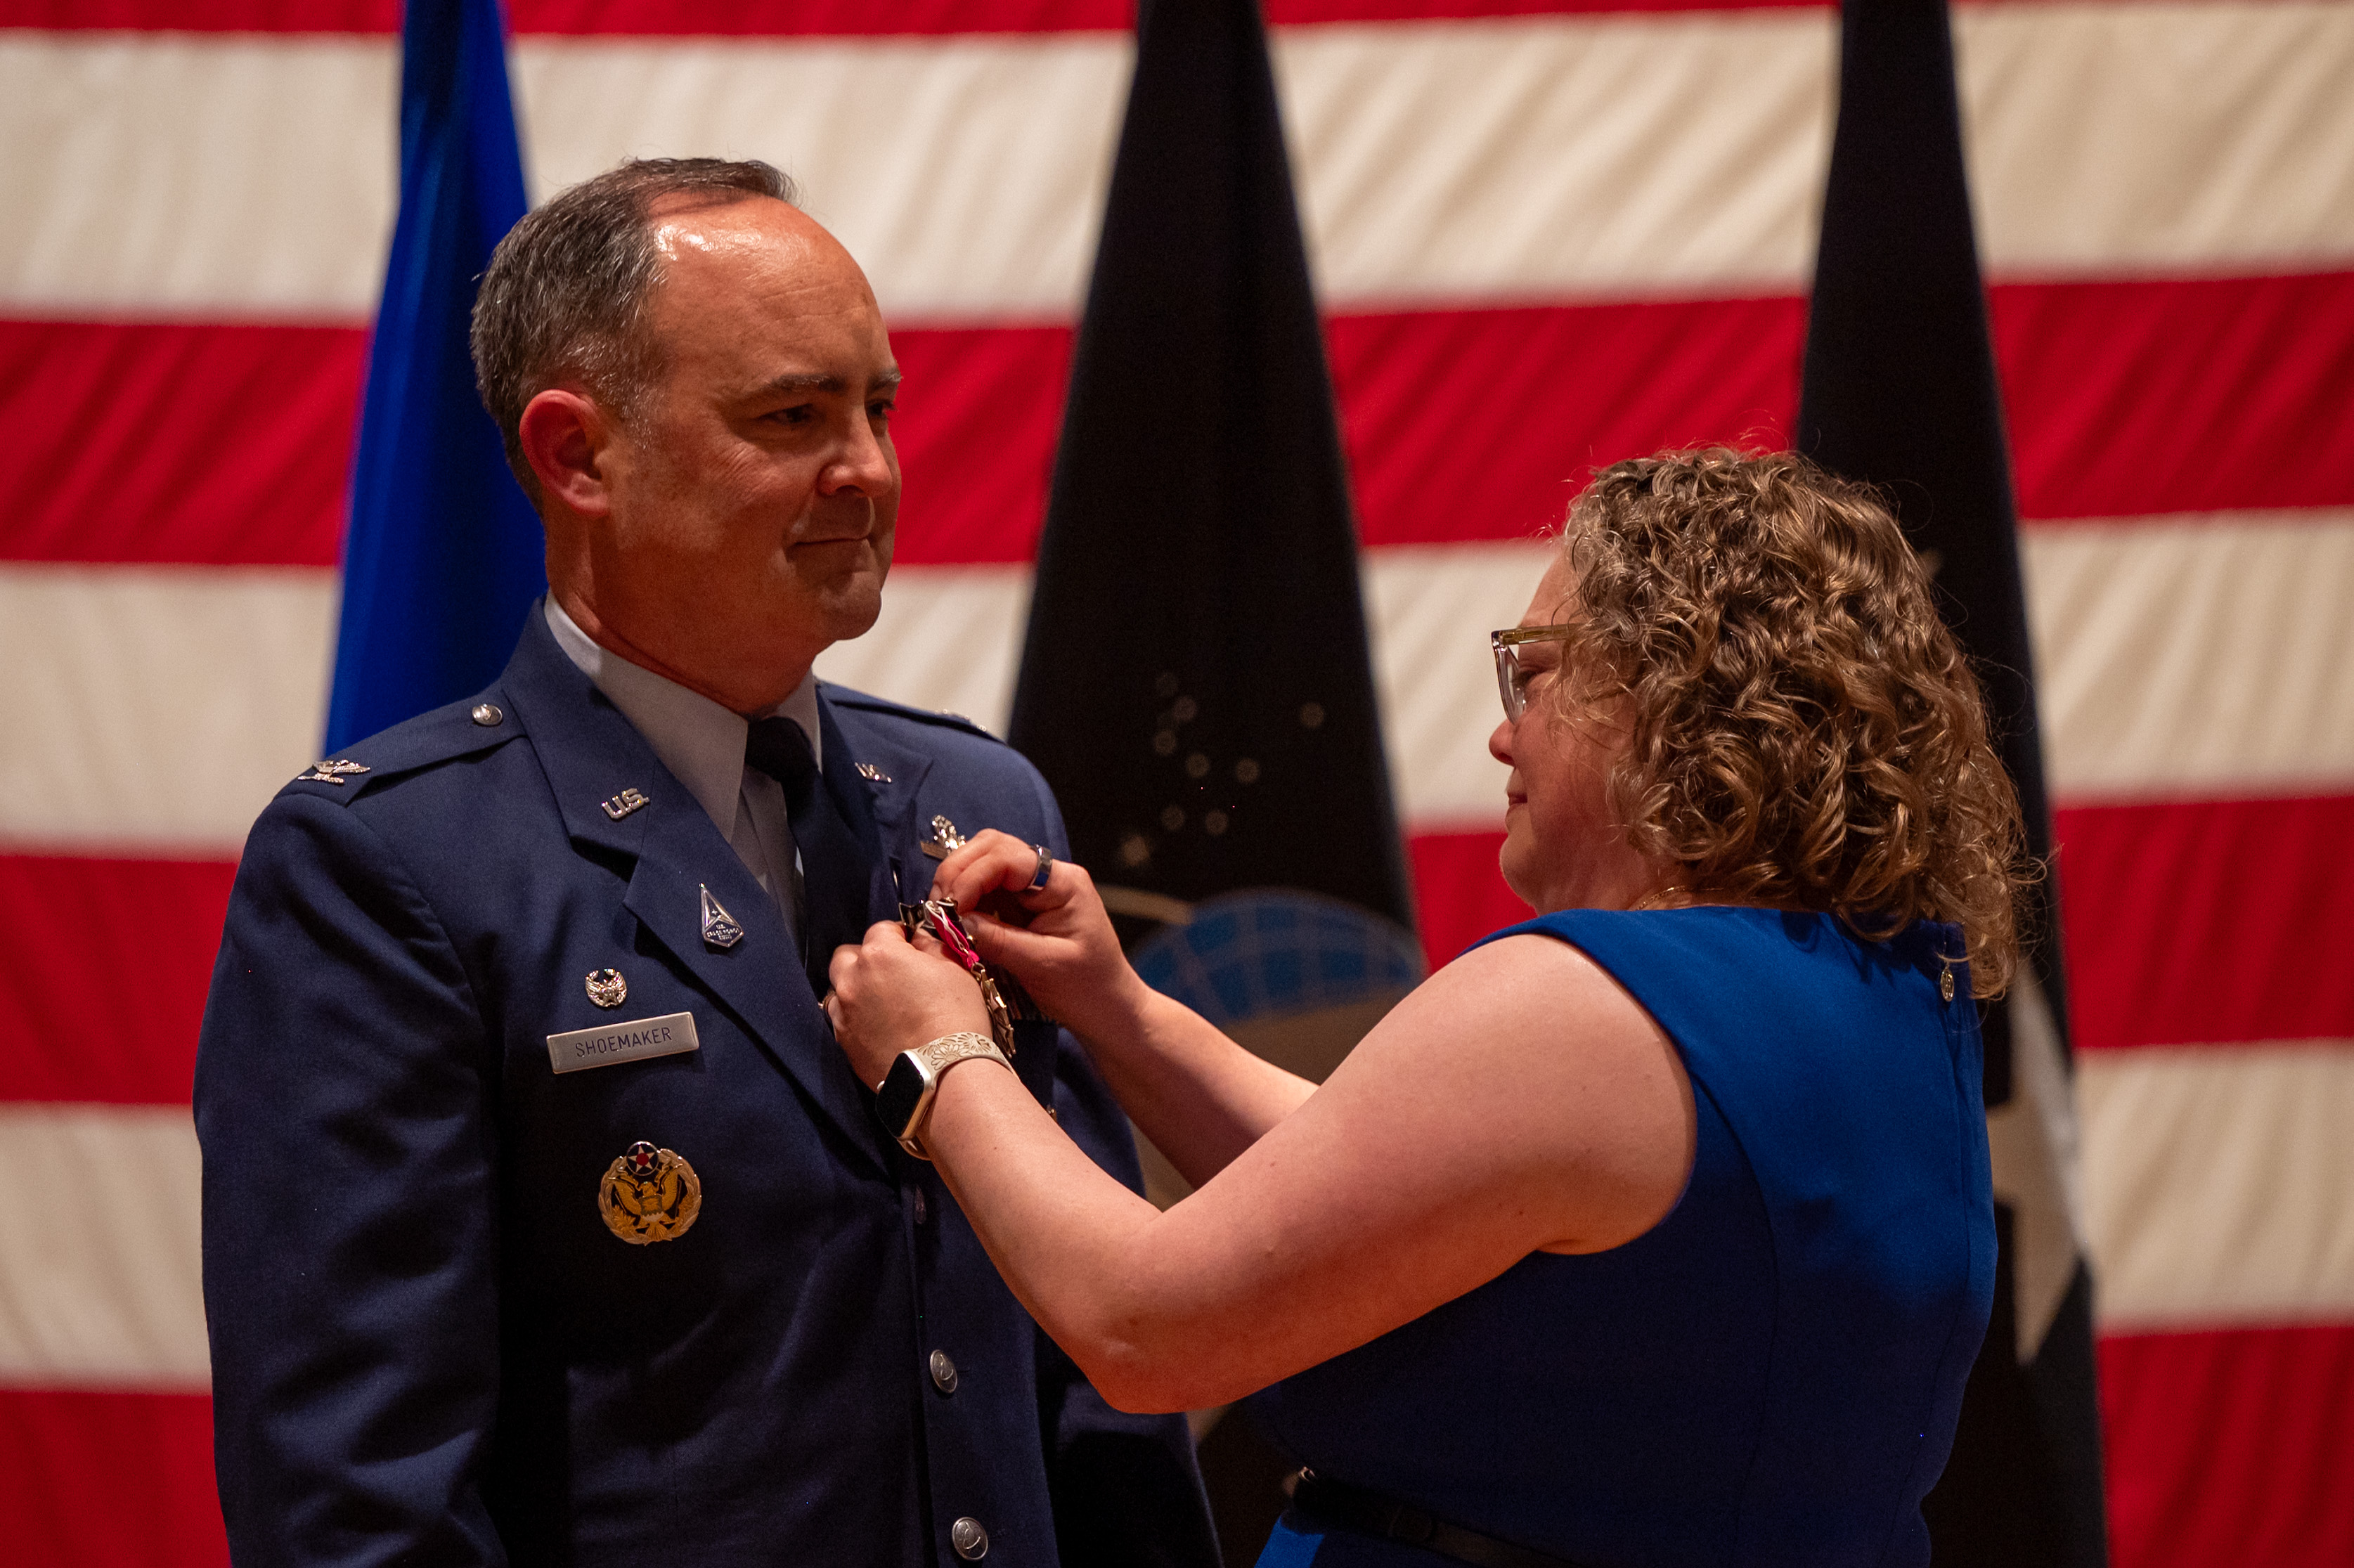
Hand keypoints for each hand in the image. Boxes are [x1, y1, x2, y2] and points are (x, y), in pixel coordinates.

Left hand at [825, 922, 992, 1088]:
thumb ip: (930, 946)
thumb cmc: (955, 1018)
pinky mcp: (844, 1042)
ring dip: (854, 987)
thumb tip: (918, 939)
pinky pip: (841, 1018)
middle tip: (891, 971)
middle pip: (847, 955)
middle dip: (866, 957)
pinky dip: (854, 1015)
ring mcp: (844, 1012)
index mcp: (880, 954)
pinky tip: (876, 1024)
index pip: (882, 929)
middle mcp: (853, 979)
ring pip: (838, 988)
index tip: (911, 946)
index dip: (899, 935)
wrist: (943, 1075)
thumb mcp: (955, 969)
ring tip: (880, 1001)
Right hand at [927, 830, 1147, 1043]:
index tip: (950, 907)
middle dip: (959, 873)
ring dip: (958, 885)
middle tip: (940, 909)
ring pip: (983, 864)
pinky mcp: (1021, 906)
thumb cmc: (1086, 989)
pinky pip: (986, 890)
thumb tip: (953, 920)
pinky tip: (955, 922)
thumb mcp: (1041, 966)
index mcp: (1063, 883)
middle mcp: (1049, 876)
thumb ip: (997, 940)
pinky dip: (965, 901)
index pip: (1007, 856)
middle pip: (991, 848)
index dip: (972, 875)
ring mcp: (1034, 889)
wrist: (1107, 1009)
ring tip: (944, 917)